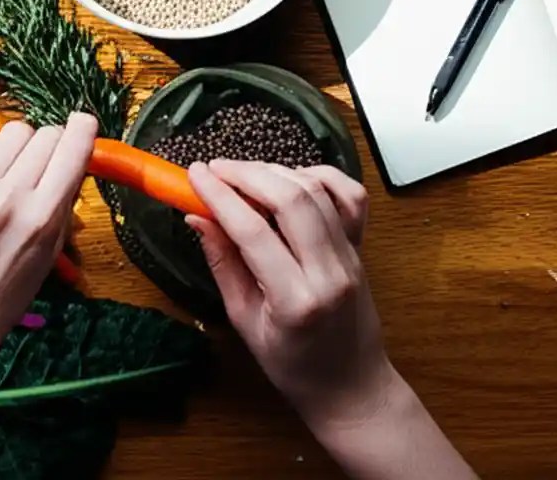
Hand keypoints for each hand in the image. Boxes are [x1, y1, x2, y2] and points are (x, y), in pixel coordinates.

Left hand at [0, 115, 98, 479]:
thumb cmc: (7, 293)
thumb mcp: (49, 253)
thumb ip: (61, 205)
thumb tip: (70, 160)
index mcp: (44, 217)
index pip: (73, 148)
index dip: (83, 130)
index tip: (84, 126)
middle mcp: (11, 197)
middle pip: (45, 134)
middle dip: (54, 141)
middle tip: (48, 161)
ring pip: (13, 132)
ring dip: (23, 143)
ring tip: (18, 166)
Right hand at [186, 160, 391, 428]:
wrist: (351, 387)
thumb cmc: (292, 365)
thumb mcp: (244, 321)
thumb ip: (223, 264)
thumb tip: (197, 216)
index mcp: (295, 299)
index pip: (253, 231)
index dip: (220, 196)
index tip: (194, 174)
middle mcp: (330, 271)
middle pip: (291, 199)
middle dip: (247, 174)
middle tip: (215, 168)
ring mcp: (352, 256)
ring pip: (318, 190)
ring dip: (276, 172)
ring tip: (243, 174)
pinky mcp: (363, 248)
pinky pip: (349, 195)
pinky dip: (319, 176)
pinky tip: (291, 179)